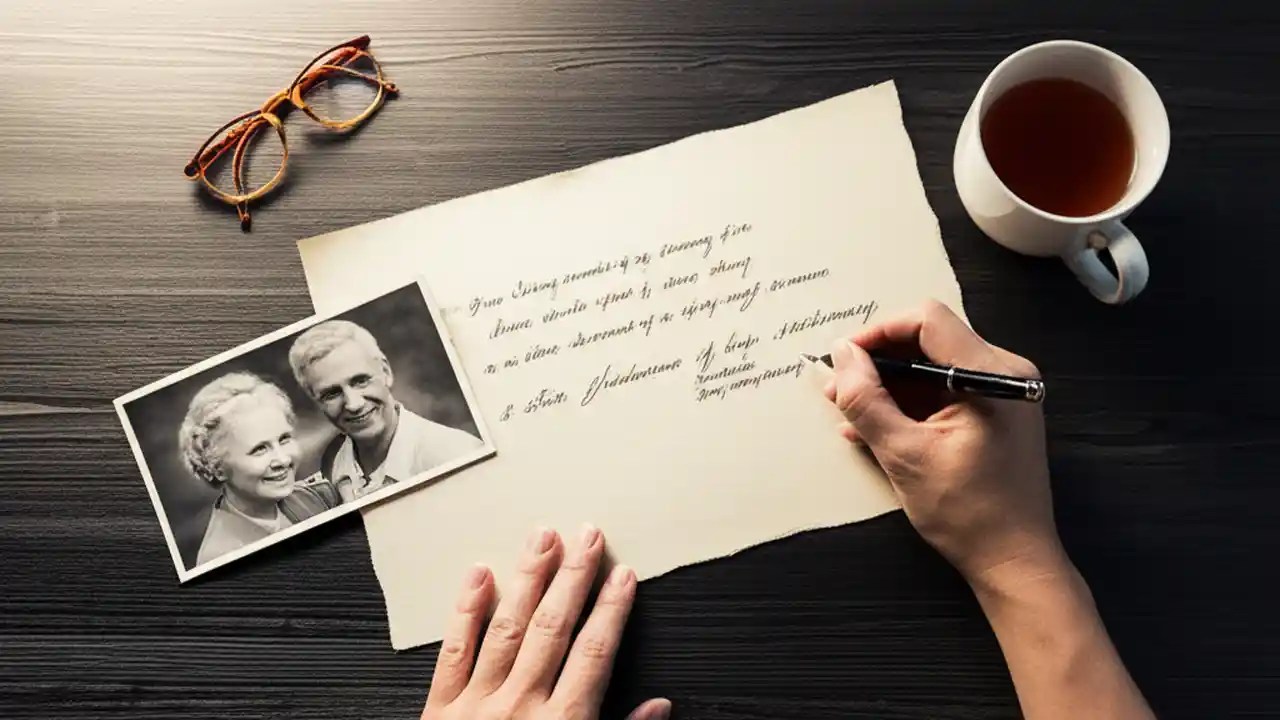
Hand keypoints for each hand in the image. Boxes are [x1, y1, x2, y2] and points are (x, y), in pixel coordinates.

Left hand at [421, 525, 671, 719]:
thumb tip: (658, 708)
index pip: (596, 652)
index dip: (612, 609)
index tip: (625, 576)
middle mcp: (520, 706)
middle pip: (553, 627)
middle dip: (575, 577)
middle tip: (589, 535)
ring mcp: (477, 704)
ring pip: (507, 626)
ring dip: (528, 577)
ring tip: (542, 537)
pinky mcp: (438, 710)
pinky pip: (453, 650)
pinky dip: (466, 609)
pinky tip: (478, 575)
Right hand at [823, 300, 1064, 585]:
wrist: (1014, 560)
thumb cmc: (970, 514)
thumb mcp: (905, 455)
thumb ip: (868, 400)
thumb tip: (841, 356)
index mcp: (992, 375)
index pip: (927, 321)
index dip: (878, 332)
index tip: (844, 358)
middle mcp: (1004, 372)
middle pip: (928, 340)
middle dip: (879, 362)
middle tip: (839, 387)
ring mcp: (1001, 392)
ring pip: (931, 366)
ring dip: (889, 385)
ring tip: (849, 410)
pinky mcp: (993, 412)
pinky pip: (943, 391)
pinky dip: (908, 403)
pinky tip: (873, 426)